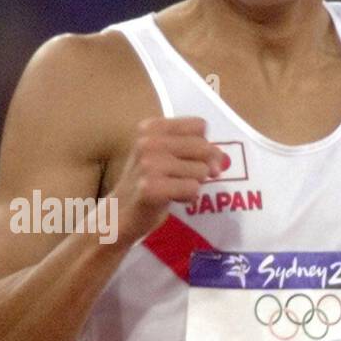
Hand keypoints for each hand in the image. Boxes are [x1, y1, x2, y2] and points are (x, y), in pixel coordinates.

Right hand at [108, 116, 226, 247]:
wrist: (118, 214)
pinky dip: (188, 197)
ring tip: (172, 189)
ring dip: (193, 184)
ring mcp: (149, 164)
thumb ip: (194, 149)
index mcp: (151, 127)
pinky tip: (170, 199)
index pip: (199, 125)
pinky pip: (193, 188)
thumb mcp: (164, 155)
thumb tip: (222, 161)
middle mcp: (148, 141)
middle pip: (203, 147)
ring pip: (201, 170)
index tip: (191, 159)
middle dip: (201, 167)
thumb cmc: (147, 182)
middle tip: (182, 179)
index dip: (202, 145)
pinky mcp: (152, 188)